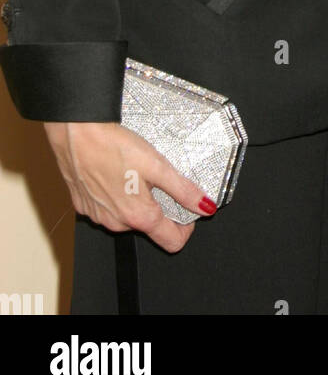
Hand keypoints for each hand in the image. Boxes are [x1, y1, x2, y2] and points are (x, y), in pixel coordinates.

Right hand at [43, 121, 213, 251]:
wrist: (75, 133)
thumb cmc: (113, 146)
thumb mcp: (157, 165)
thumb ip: (183, 189)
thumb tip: (205, 206)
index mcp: (139, 216)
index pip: (172, 241)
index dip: (186, 227)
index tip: (187, 209)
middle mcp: (117, 223)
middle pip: (149, 226)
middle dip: (158, 205)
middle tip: (155, 177)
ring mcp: (98, 217)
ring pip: (128, 216)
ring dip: (136, 199)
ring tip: (132, 171)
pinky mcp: (84, 207)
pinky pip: (107, 208)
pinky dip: (115, 195)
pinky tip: (114, 173)